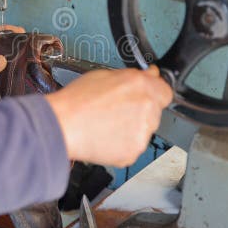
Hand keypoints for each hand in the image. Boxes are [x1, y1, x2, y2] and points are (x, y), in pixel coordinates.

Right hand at [45, 66, 172, 166]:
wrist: (62, 126)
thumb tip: (148, 76)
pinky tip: (105, 136)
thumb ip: (132, 77)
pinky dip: (122, 144)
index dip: (153, 94)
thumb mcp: (104, 75)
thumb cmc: (76, 100)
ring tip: (106, 124)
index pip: (165, 91)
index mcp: (141, 85)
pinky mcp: (133, 152)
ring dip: (131, 128)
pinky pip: (132, 147)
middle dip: (140, 111)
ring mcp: (142, 133)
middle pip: (154, 112)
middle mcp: (147, 108)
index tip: (144, 96)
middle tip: (117, 111)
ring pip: (144, 131)